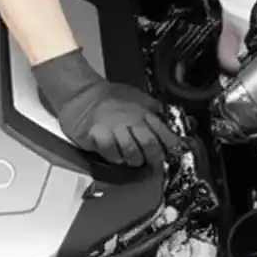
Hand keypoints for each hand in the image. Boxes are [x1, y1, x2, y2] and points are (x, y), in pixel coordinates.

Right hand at [33, 50, 181, 165]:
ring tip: (134, 160)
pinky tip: (116, 155)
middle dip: (154, 156)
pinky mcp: (98, 137)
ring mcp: (114, 130)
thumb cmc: (110, 96)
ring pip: (131, 152)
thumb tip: (165, 117)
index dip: (170, 144)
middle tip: (153, 161)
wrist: (83, 95)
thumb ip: (151, 108)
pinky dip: (115, 157)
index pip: (163, 132)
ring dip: (135, 160)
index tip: (172, 150)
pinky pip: (110, 153)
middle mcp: (131, 122)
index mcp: (143, 113)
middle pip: (150, 145)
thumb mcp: (136, 96)